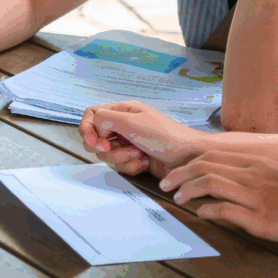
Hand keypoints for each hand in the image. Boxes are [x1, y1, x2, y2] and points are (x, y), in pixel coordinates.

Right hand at [79, 101, 211, 178]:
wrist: (189, 157)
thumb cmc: (164, 135)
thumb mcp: (132, 122)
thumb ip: (105, 119)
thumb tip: (94, 126)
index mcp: (123, 111)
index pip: (92, 115)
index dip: (87, 129)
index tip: (93, 142)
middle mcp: (124, 126)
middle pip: (97, 138)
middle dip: (106, 147)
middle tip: (116, 148)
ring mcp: (130, 143)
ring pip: (108, 154)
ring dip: (121, 157)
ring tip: (139, 154)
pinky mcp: (136, 159)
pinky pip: (122, 166)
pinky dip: (132, 166)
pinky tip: (145, 162)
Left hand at [159, 152, 277, 250]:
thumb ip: (253, 176)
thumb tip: (228, 183)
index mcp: (257, 162)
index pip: (212, 156)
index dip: (188, 164)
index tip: (175, 173)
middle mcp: (254, 174)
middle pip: (204, 166)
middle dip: (179, 174)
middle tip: (165, 185)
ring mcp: (257, 196)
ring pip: (210, 183)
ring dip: (187, 190)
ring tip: (178, 198)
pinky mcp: (262, 219)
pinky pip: (224, 209)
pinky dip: (207, 210)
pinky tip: (202, 214)